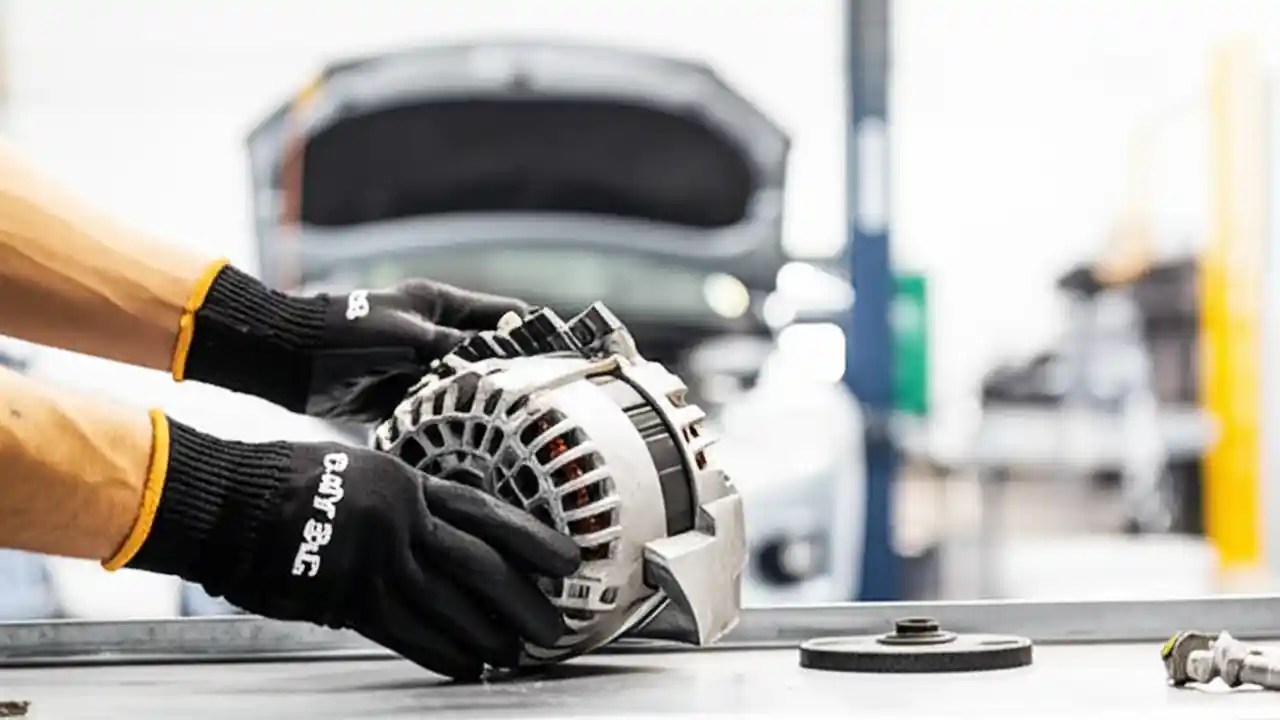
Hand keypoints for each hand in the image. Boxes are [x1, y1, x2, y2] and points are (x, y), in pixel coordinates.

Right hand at [127, 419, 580, 679]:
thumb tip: (434, 527)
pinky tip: (467, 665)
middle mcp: (400, 522)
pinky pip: (406, 632)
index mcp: (405, 483)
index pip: (484, 513)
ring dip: (487, 633)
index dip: (530, 537)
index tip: (564, 558)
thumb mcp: (358, 469)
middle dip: (521, 598)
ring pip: (449, 605)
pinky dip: (440, 651)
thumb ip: (402, 499)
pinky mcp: (347, 599)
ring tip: (516, 652)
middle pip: (479, 566)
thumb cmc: (284, 478)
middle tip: (552, 624)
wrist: (226, 499)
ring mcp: (374, 562)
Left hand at [182, 265, 528, 421]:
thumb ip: (455, 352)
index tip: (569, 351)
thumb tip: (499, 368)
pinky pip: (435, 412)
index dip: (538, 331)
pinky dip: (451, 425)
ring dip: (483, 405)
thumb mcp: (409, 338)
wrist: (286, 358)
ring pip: (465, 387)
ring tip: (521, 427)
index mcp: (441, 306)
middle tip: (552, 400)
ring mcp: (418, 367)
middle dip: (516, 376)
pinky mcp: (399, 397)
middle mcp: (435, 336)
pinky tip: (474, 443)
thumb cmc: (344, 333)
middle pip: (489, 355)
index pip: (505, 315)